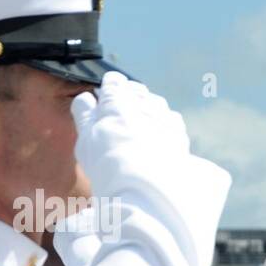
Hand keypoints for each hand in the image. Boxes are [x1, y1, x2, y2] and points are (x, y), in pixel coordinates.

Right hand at [71, 73, 189, 175]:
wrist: (147, 185)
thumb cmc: (109, 159)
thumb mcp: (86, 136)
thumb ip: (85, 113)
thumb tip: (86, 99)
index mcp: (118, 96)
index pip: (113, 80)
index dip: (108, 90)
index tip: (105, 102)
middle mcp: (144, 99)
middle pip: (137, 91)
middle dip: (129, 100)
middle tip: (120, 120)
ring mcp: (165, 114)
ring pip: (156, 104)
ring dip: (148, 112)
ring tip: (139, 132)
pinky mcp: (180, 132)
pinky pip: (171, 122)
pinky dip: (164, 127)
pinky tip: (158, 141)